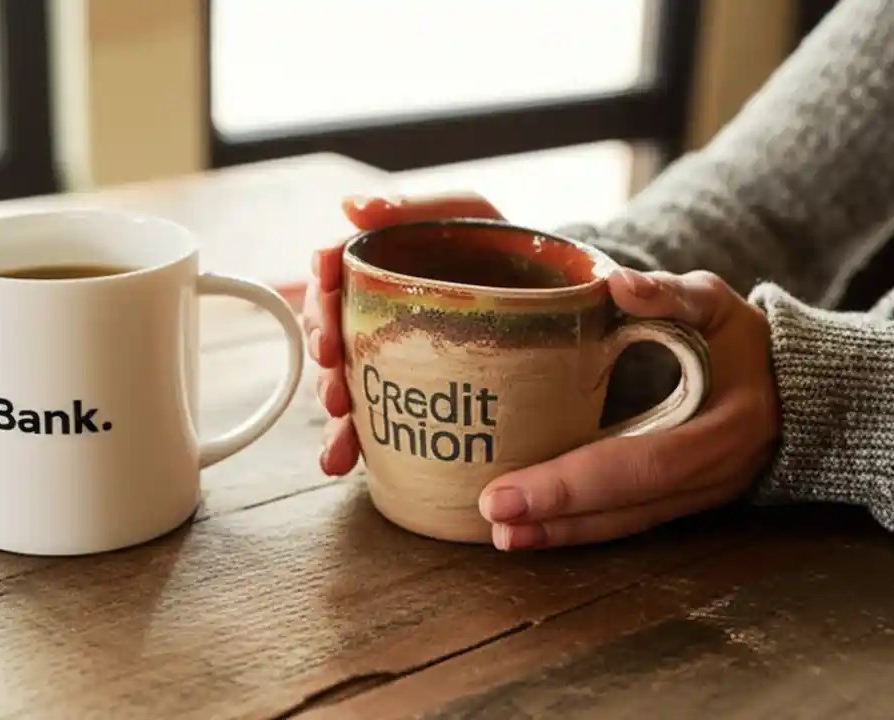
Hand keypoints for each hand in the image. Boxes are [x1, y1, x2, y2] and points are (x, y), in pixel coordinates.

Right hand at [304, 193, 504, 474]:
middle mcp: (380, 311)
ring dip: (330, 399)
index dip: (321, 277)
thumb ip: (419, 206)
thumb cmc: (519, 254)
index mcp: (388, 264)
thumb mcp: (472, 216)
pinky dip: (346, 440)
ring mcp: (393, 356)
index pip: (336, 265)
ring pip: (339, 376)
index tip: (326, 287)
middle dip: (321, 346)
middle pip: (328, 324)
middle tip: (333, 366)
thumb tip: (351, 207)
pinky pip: (367, 420)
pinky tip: (342, 459)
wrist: (572, 310)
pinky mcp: (409, 396)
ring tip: (340, 423)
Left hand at [479, 268, 779, 549]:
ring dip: (562, 534)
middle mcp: (712, 475)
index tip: (507, 491)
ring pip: (626, 524)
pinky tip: (534, 531)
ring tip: (502, 535)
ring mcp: (701, 497)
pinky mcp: (684, 503)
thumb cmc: (747, 340)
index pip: (639, 464)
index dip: (572, 483)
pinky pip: (628, 522)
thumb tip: (617, 283)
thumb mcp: (716, 304)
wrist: (799, 387)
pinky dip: (581, 529)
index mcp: (722, 428)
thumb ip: (671, 293)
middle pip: (626, 507)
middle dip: (556, 515)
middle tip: (490, 516)